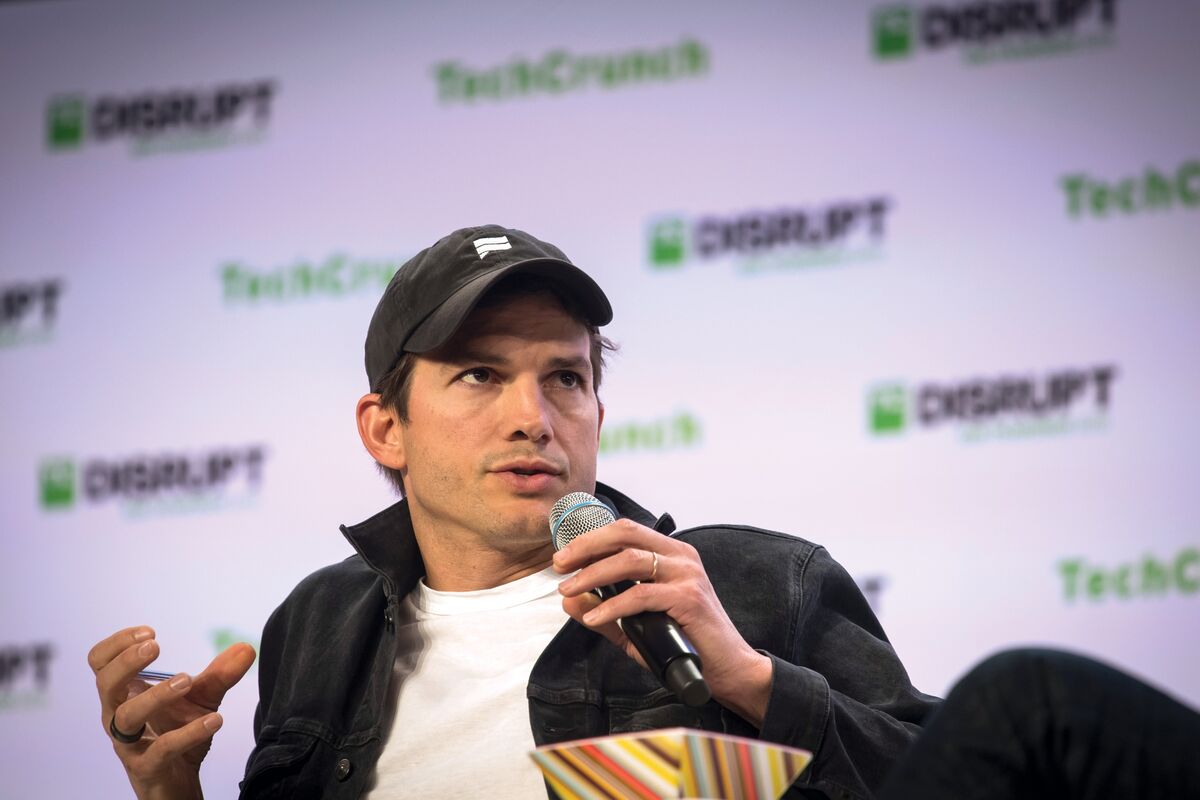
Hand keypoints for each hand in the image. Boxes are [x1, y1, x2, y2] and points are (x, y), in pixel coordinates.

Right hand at [88, 626, 255, 799]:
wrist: (178, 781)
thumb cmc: (177, 731)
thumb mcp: (201, 698)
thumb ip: (220, 674)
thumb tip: (246, 648)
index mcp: (124, 693)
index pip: (99, 662)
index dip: (117, 643)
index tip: (150, 632)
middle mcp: (118, 716)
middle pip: (105, 684)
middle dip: (125, 663)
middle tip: (154, 647)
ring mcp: (129, 744)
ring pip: (126, 717)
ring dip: (156, 695)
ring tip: (186, 680)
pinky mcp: (147, 768)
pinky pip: (161, 750)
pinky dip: (188, 733)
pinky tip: (215, 720)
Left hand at [552, 519, 772, 726]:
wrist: (729, 670)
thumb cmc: (686, 645)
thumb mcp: (637, 626)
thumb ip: (604, 611)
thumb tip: (569, 599)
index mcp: (671, 554)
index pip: (626, 531)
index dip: (590, 539)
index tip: (563, 556)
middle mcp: (681, 557)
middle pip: (625, 534)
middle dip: (586, 546)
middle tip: (559, 565)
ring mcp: (687, 575)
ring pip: (630, 560)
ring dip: (592, 574)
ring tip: (569, 589)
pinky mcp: (689, 599)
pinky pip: (641, 596)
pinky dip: (612, 606)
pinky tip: (594, 617)